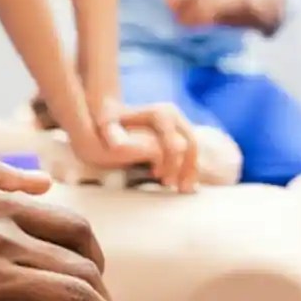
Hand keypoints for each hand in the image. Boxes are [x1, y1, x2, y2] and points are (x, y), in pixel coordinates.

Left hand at [72, 100, 200, 191]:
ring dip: (191, 170)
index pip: (175, 143)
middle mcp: (173, 113)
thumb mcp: (106, 127)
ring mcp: (178, 119)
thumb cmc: (108, 122)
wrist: (112, 111)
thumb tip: (118, 147)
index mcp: (160, 114)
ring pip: (194, 147)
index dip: (170, 163)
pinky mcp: (180, 128)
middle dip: (185, 168)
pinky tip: (184, 182)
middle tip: (176, 188)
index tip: (159, 178)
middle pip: (190, 144)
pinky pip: (191, 149)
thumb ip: (114, 136)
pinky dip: (191, 166)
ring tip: (182, 189)